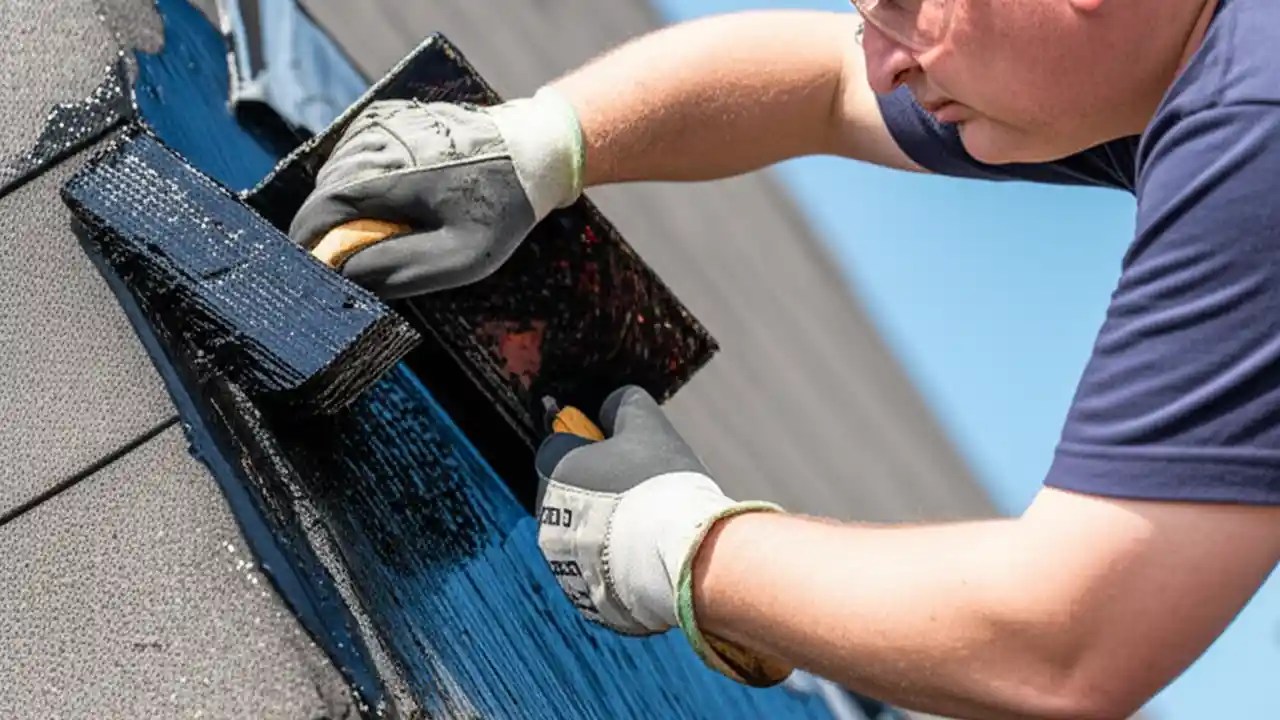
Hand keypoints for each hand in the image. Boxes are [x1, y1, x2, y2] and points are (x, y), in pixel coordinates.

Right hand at [289, 89, 584, 298]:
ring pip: (335, 175)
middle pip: (323, 195)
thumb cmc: (501, 208)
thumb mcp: (459, 256)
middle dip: (332, 232)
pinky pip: (354, 156)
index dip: (312, 248)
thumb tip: (345, 275)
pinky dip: (361, 181)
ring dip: (345, 207)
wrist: (533, 150)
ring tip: (381, 232)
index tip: (319, 277)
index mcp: (386, 174)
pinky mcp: (385, 116)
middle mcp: (372, 139)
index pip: (318, 214)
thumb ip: (398, 270)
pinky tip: (391, 199)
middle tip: (359, 263)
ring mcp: (377, 122)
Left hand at [534, 385, 792, 685]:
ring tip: (651, 522)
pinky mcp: (585, 597)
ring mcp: (564, 563)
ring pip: (586, 531)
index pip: (558, 442)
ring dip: (611, 523)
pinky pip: (599, 568)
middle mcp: (547, 520)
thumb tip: (611, 404)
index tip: (619, 445)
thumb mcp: (646, 426)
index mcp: (554, 473)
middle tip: (643, 486)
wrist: (680, 558)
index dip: (591, 438)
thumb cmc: (659, 485)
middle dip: (602, 485)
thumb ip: (624, 404)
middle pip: (572, 490)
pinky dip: (618, 559)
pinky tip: (649, 553)